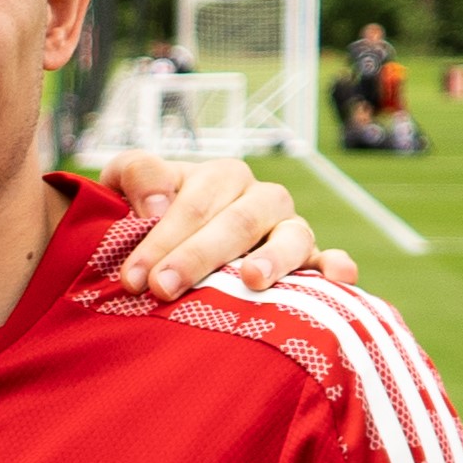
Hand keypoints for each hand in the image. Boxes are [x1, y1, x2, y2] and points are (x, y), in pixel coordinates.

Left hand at [100, 150, 358, 300]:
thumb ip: (136, 174)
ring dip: (274, 258)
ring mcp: (288, 230)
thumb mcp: (125, 184)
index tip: (133, 277)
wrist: (164, 250)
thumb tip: (156, 204)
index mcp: (221, 177)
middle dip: (198, 256)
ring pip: (290, 236)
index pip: (194, 204)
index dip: (162, 238)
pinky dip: (337, 266)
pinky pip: (327, 261)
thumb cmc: (143, 216)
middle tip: (163, 289)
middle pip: (237, 222)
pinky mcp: (308, 263)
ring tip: (251, 280)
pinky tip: (337, 279)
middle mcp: (260, 199)